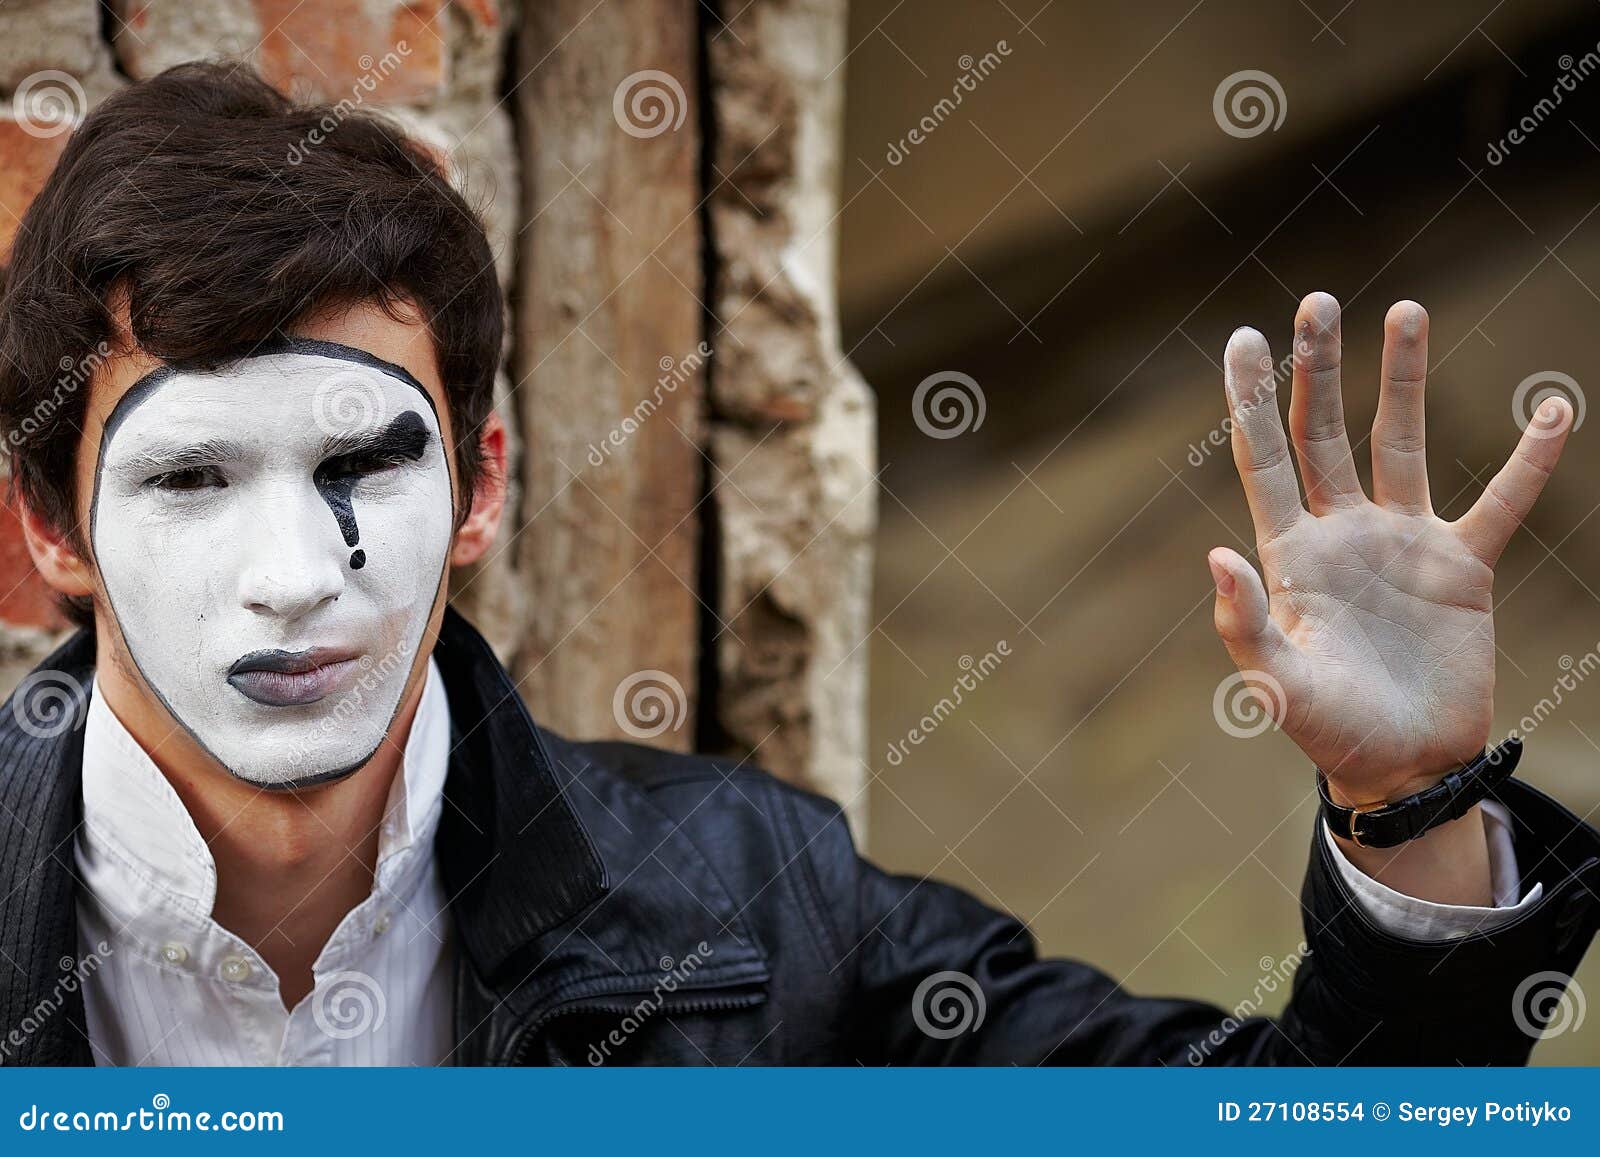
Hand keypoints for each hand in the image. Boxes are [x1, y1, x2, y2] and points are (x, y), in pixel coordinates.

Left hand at [1210, 293, 1571, 809]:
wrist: (1404, 768)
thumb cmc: (1330, 732)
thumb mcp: (1278, 686)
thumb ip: (1245, 624)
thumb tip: (1215, 555)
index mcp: (1290, 554)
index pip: (1265, 458)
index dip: (1253, 399)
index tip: (1244, 336)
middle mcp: (1341, 533)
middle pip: (1324, 431)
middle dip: (1320, 366)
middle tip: (1319, 301)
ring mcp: (1401, 543)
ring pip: (1400, 442)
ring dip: (1402, 379)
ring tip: (1407, 309)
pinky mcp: (1460, 567)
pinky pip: (1498, 502)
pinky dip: (1525, 461)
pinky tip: (1550, 410)